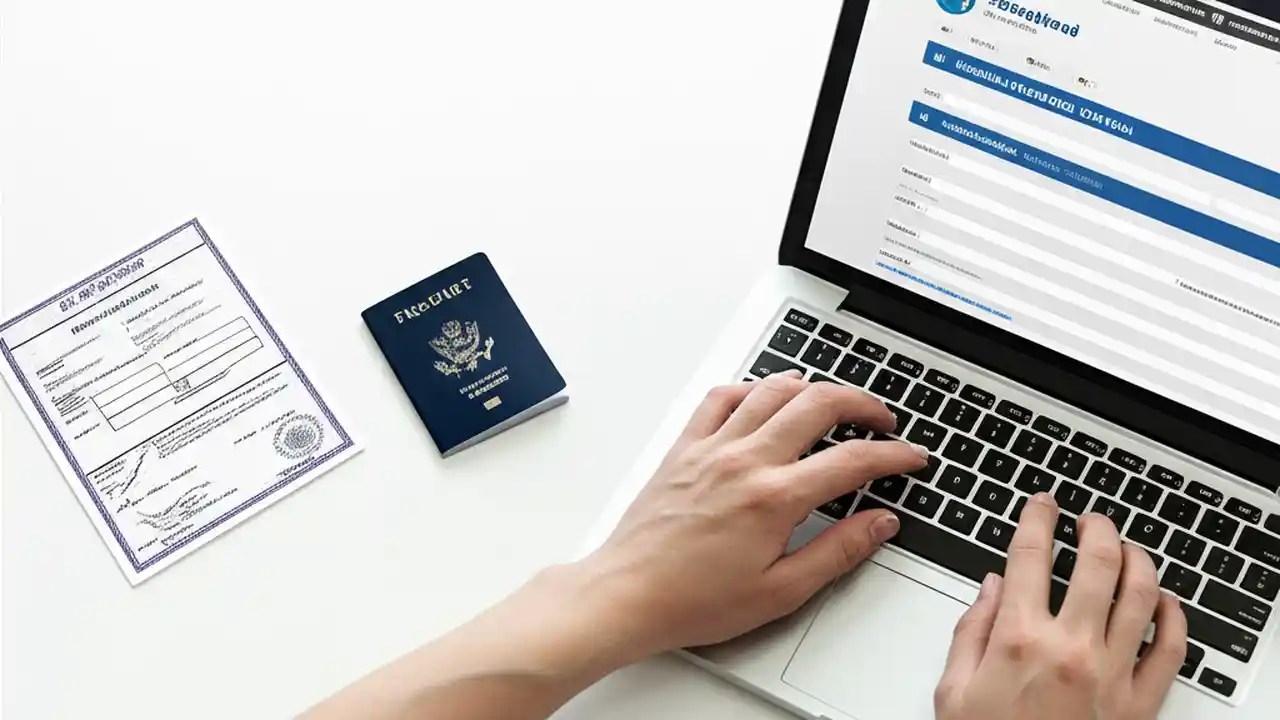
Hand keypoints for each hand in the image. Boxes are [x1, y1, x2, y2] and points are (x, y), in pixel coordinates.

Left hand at [572, 372, 928, 662]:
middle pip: (819, 404)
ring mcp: (712, 448)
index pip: (853, 460)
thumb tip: (878, 523)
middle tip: (882, 421)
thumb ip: (837, 552)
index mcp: (774, 499)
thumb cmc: (693, 600)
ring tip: (833, 402)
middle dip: (863, 404)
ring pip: (772, 389)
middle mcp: (745, 461)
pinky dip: (751, 388)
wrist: (627, 594)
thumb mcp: (780, 592)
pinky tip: (764, 397)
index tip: (911, 457)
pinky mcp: (685, 447)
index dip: (894, 454)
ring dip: (812, 387)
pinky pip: (721, 397)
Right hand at [935, 494, 1187, 719]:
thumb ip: (970, 631)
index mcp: (1018, 640)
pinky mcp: (1140, 704)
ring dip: (1138, 559)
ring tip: (1127, 548)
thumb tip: (991, 587)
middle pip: (1096, 562)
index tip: (1042, 505)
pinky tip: (1164, 601)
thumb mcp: (952, 691)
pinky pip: (1172, 649)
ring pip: (1141, 595)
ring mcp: (1112, 675)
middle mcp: (1071, 649)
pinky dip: (1174, 616)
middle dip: (1095, 528)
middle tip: (1090, 520)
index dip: (1037, 518)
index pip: (1030, 555)